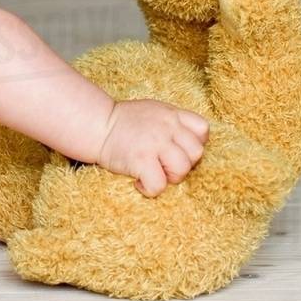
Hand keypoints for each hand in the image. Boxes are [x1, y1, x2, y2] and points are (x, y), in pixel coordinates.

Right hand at [94, 98, 210, 196]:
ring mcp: (155, 143)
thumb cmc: (124, 122)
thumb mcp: (153, 111)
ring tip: (154, 173)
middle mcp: (167, 127)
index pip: (203, 130)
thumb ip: (172, 123)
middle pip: (196, 153)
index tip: (178, 150)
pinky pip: (159, 185)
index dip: (194, 144)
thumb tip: (187, 144)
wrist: (97, 124)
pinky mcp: (140, 160)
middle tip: (164, 166)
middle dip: (184, 165)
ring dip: (170, 178)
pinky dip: (150, 190)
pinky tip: (139, 183)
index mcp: (172, 115)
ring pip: (182, 170)